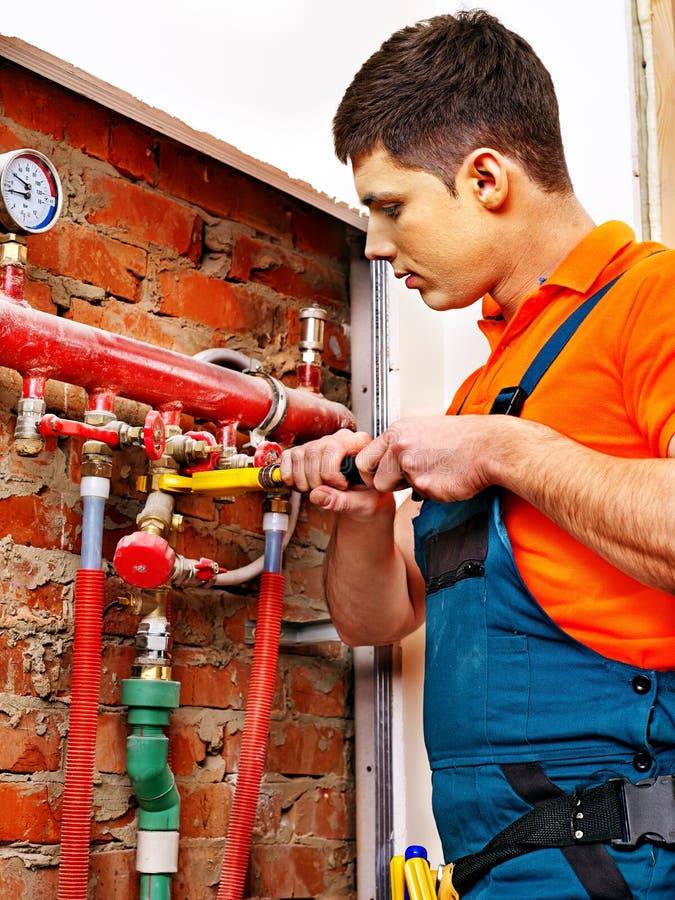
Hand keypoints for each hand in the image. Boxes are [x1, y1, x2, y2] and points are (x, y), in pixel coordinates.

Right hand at [280, 429, 390, 517]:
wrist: (365, 500)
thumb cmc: (370, 497)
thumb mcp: (365, 503)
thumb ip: (343, 501)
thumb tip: (318, 495)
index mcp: (359, 444)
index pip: (334, 448)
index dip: (331, 473)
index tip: (340, 488)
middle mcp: (339, 439)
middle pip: (313, 452)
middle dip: (316, 479)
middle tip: (326, 492)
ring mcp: (321, 444)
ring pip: (300, 455)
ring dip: (302, 480)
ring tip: (315, 490)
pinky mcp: (306, 452)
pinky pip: (288, 457)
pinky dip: (290, 475)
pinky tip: (302, 485)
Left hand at [356, 415, 507, 501]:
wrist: (490, 446)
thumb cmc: (465, 439)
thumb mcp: (425, 430)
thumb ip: (403, 444)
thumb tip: (389, 460)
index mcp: (398, 430)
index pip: (365, 455)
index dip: (372, 469)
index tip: (381, 474)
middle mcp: (399, 444)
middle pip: (367, 472)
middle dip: (380, 481)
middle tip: (399, 481)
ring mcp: (409, 464)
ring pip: (390, 487)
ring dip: (406, 486)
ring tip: (430, 473)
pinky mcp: (422, 482)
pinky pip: (416, 495)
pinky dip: (429, 492)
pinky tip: (444, 478)